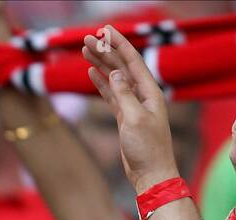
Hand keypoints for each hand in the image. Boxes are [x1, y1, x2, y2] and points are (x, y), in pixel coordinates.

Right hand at [81, 25, 176, 190]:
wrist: (150, 173)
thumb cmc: (147, 148)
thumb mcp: (134, 119)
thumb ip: (124, 94)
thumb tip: (115, 73)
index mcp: (149, 92)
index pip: (132, 61)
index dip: (118, 44)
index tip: (105, 30)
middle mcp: (142, 94)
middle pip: (121, 66)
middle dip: (105, 51)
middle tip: (86, 39)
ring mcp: (132, 105)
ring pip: (114, 78)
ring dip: (100, 64)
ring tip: (85, 51)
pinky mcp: (124, 116)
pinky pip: (111, 94)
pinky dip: (101, 83)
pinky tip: (92, 73)